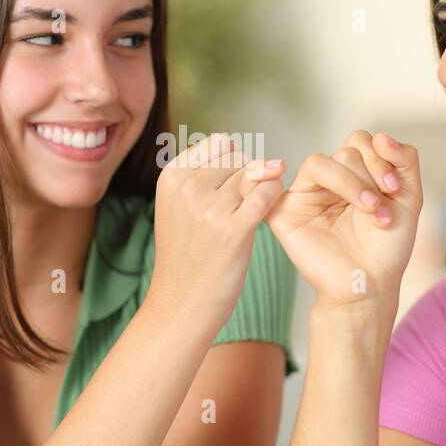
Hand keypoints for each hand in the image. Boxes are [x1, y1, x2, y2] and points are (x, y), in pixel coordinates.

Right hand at [146, 132, 286, 331]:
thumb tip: (273, 162)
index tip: (226, 187)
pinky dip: (274, 195)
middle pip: (239, 157)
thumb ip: (215, 177)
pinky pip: (268, 193)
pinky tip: (269, 209)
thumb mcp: (183, 206)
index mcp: (171, 176)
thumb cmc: (188, 254)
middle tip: (234, 207)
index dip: (231, 162)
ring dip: (259, 190)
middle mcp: (188, 187)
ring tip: (243, 216)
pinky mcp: (234, 230)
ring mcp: (210, 208)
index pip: (219, 143)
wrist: (181, 303)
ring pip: (255, 174)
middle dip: (245, 177)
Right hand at [265, 130, 421, 312]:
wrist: (372, 284)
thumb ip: (405, 160)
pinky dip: (285, 180)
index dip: (380, 156)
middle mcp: (329, 181)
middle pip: (345, 151)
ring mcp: (306, 195)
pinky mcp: (284, 213)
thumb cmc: (387, 247)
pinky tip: (320, 204)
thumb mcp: (409, 197)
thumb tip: (381, 135)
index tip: (394, 187)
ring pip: (319, 162)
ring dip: (351, 183)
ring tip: (370, 210)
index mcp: (355, 174)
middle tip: (381, 208)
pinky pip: (275, 184)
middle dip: (369, 175)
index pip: (362, 141)